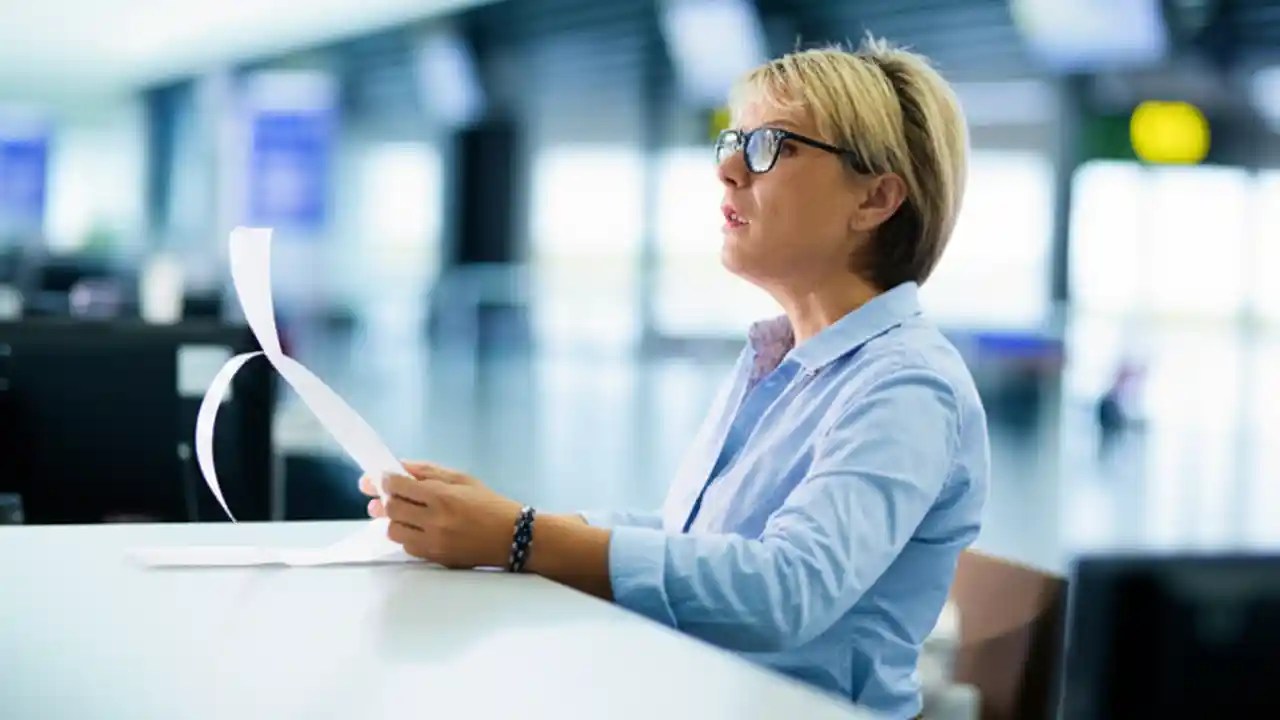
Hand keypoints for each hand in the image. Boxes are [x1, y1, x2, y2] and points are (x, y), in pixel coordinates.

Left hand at [361, 461, 522, 568]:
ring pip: (393, 530)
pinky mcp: (434, 558)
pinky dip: (406, 535)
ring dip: (394, 520)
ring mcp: (432, 542)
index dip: (384, 480)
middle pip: (391, 508)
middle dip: (385, 499)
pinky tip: (417, 528)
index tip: (382, 478)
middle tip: (387, 495)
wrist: (512, 537)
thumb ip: (428, 471)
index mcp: (442, 495)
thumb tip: (398, 467)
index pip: (397, 485)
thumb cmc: (489, 503)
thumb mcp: (462, 479)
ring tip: (404, 513)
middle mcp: (434, 520)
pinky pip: (406, 546)